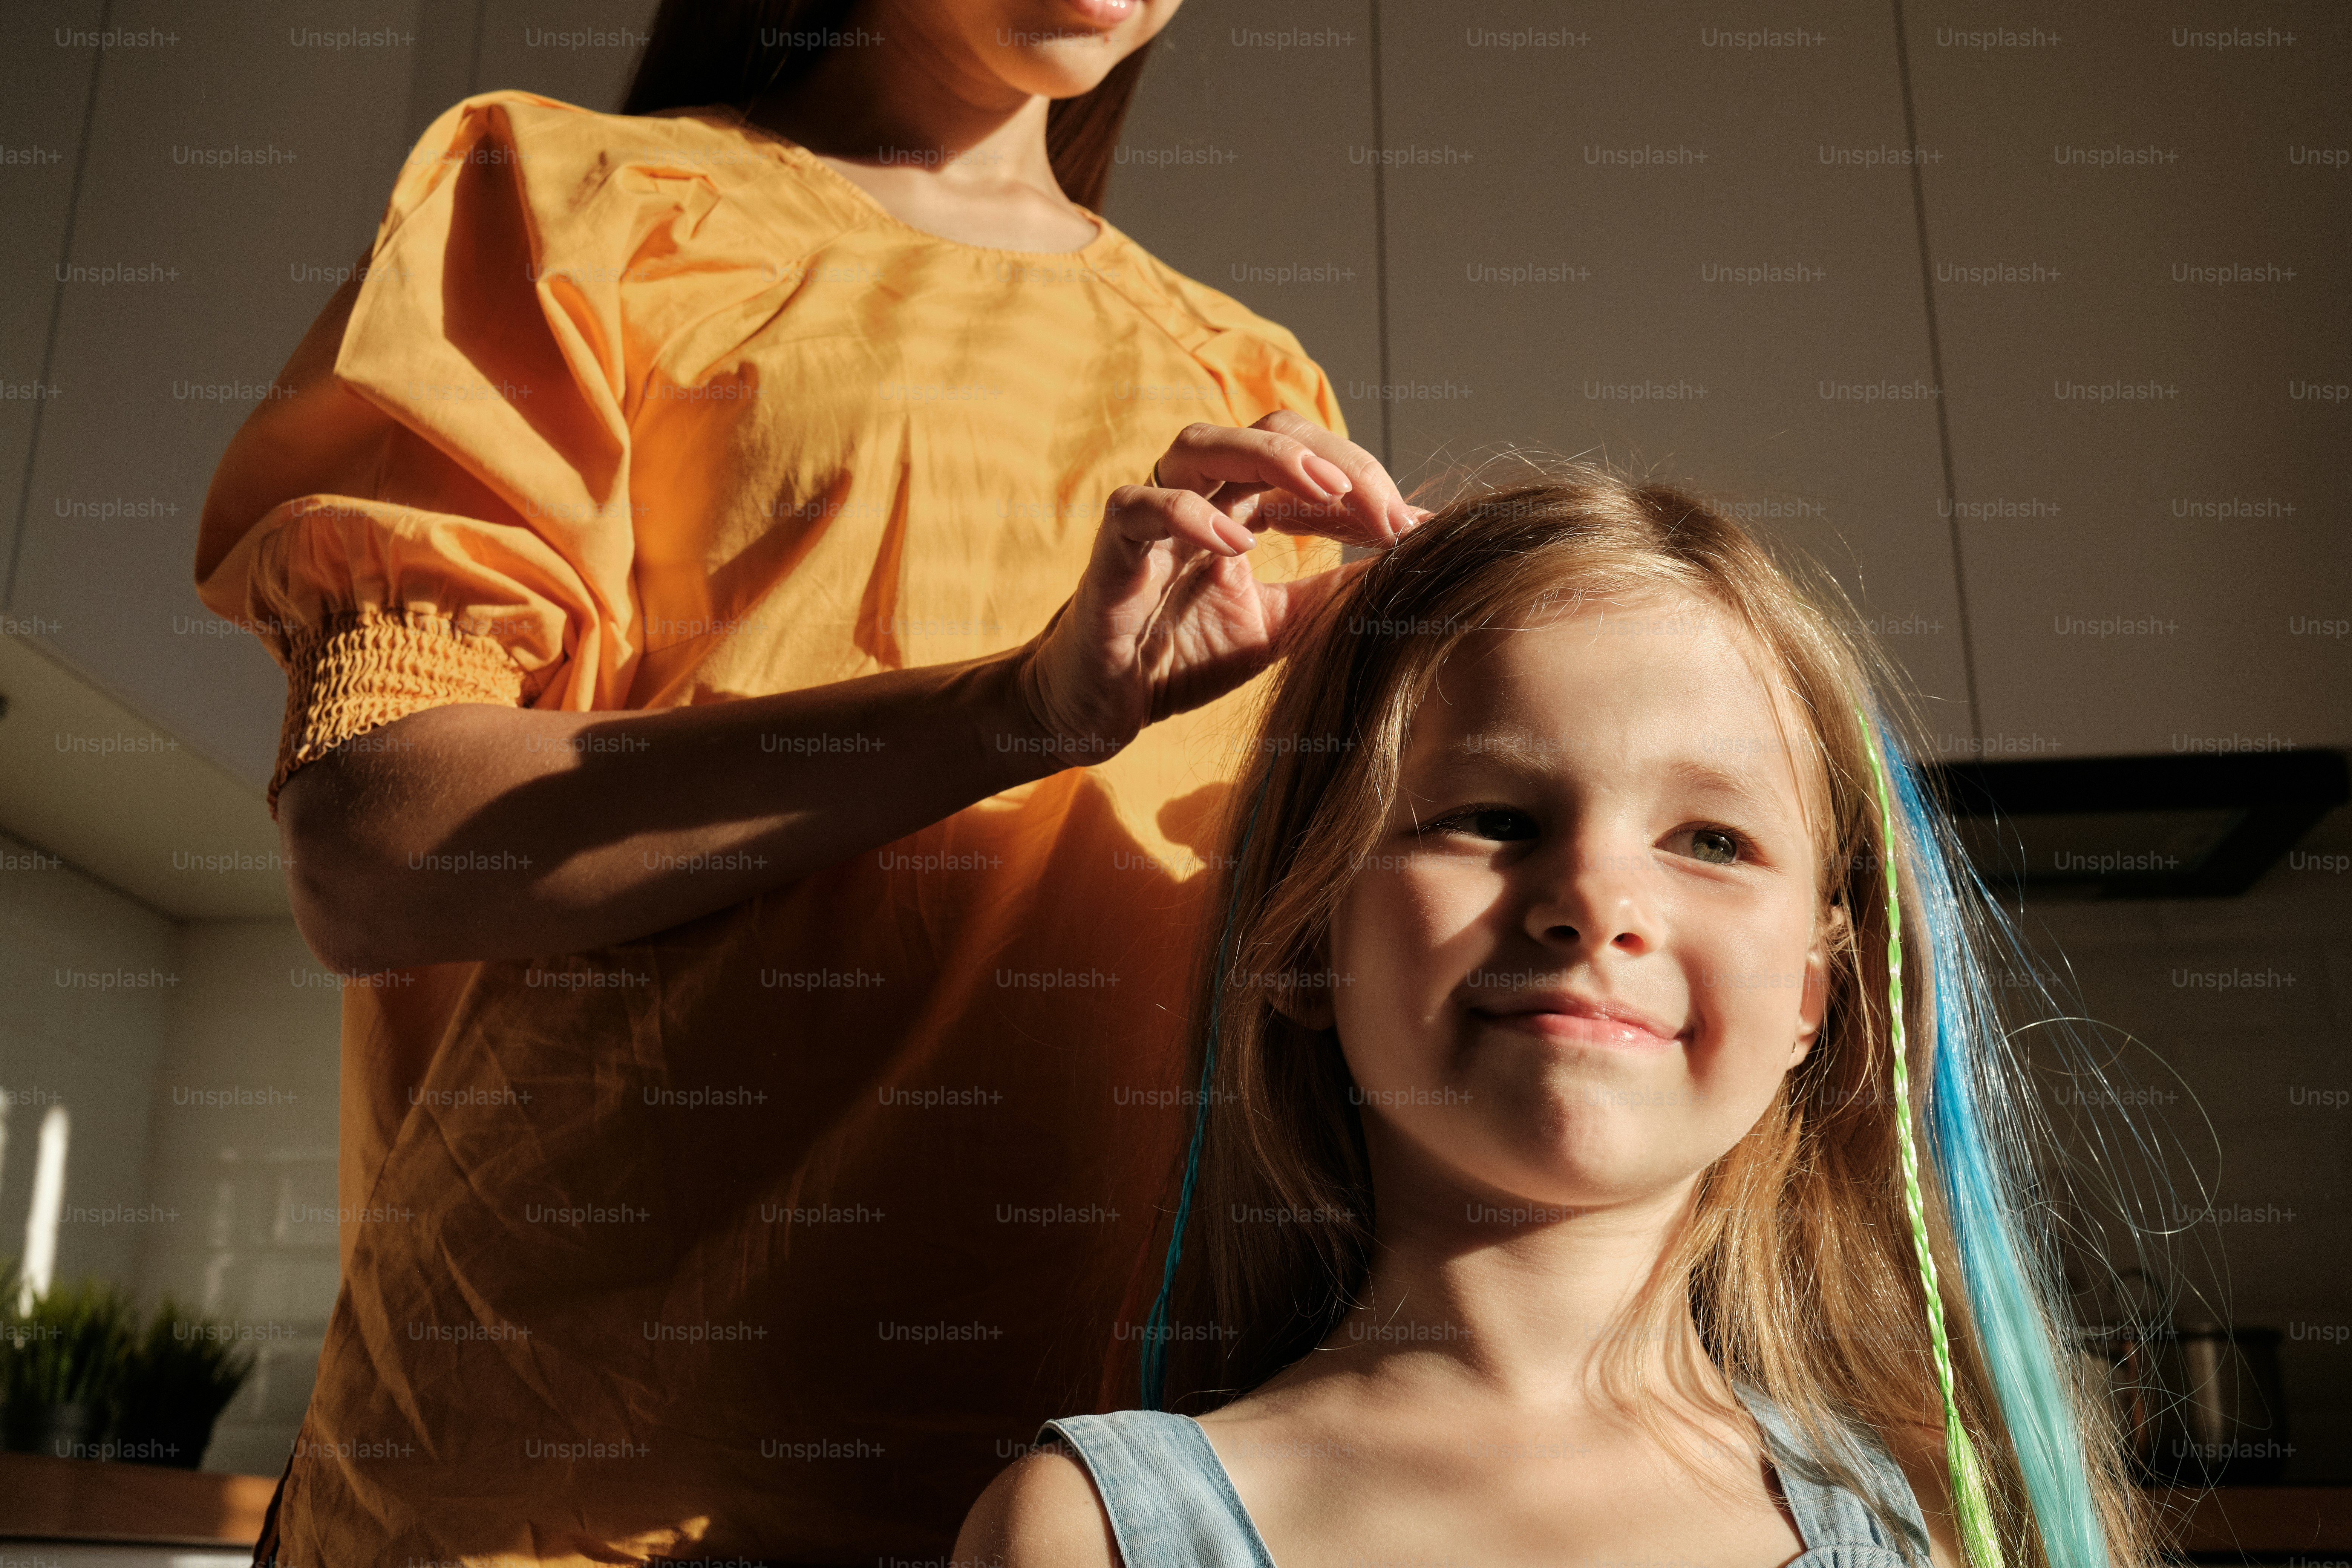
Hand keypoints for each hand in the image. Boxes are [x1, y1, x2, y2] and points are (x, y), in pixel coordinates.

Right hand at [1015, 412, 1425, 759]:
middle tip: (1386, 512)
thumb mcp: (1279, 626)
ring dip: (1270, 458)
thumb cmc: (1180, 659)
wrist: (1100, 707)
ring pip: (1200, 444)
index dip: (1365, 485)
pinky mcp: (1111, 549)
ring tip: (1327, 489)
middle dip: (1334, 460)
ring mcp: (1151, 516)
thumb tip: (1413, 569)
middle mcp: (1197, 495)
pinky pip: (1142, 507)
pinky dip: (1190, 515)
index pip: (1309, 465)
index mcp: (1240, 506)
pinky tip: (1237, 545)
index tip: (1414, 528)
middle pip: (1268, 431)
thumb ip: (1332, 594)